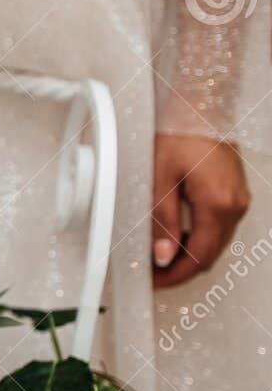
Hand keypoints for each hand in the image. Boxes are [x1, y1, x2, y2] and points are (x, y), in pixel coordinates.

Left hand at [152, 133, 250, 287]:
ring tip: (158, 259)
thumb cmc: (180, 134)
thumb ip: (162, 220)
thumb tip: (162, 256)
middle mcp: (235, 206)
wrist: (202, 109)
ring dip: (189, 255)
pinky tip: (176, 238)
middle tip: (152, 275)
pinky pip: (218, 228)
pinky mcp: (235, 195)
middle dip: (180, 269)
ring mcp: (239, 201)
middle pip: (210, 254)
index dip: (174, 275)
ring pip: (215, 243)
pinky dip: (198, 239)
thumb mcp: (160, 178)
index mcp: (218, 204)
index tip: (153, 282)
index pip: (198, 257)